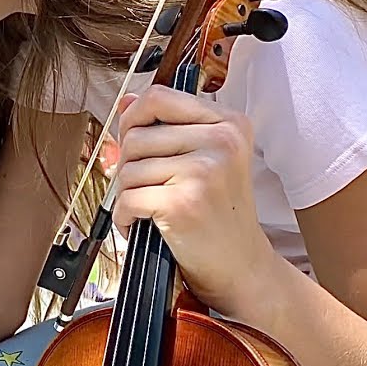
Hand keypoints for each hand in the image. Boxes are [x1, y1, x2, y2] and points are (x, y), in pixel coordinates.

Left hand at [111, 85, 279, 318]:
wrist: (242, 268)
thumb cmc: (216, 215)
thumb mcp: (202, 160)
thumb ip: (164, 127)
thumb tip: (126, 99)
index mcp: (229, 123)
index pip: (157, 97)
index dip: (132, 119)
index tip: (134, 142)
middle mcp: (222, 141)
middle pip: (135, 135)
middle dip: (128, 165)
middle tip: (147, 187)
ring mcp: (204, 171)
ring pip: (127, 168)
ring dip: (127, 194)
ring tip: (150, 209)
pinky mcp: (183, 203)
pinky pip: (126, 198)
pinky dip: (125, 217)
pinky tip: (142, 225)